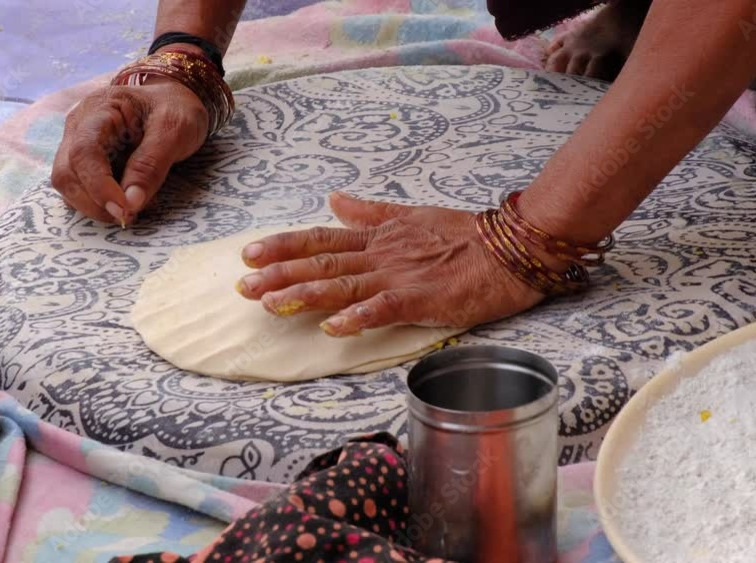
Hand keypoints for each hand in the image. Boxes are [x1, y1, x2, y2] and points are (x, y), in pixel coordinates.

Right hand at [51, 77, 209, 224]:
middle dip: (94, 202)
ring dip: (95, 206)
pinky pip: (79, 188)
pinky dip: (97, 203)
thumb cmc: (175, 108)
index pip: (84, 151)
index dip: (99, 186)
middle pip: (66, 172)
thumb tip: (131, 204)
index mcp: (99, 108)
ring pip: (67, 185)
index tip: (124, 210)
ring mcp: (76, 143)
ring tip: (130, 210)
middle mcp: (79, 126)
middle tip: (129, 216)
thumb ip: (151, 165)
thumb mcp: (175, 130)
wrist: (174, 101)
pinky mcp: (83, 161)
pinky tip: (124, 203)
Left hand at [235, 193, 544, 336]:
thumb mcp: (412, 215)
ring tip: (270, 303)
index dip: (284, 246)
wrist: (512, 247)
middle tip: (242, 286)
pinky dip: (358, 316)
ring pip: (344, 284)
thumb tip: (333, 199)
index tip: (250, 253)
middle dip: (280, 274)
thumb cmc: (466, 235)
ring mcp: (401, 275)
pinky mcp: (424, 297)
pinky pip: (385, 307)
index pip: (322, 239)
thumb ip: (370, 211)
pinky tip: (332, 326)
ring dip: (305, 293)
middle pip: (323, 263)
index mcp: (379, 237)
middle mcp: (382, 254)